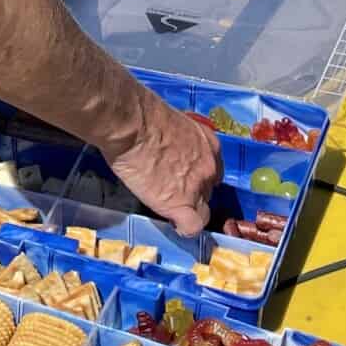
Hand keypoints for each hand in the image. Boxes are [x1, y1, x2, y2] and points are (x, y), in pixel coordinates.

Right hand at [99, 94, 220, 236]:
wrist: (133, 124)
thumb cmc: (143, 117)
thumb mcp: (173, 124)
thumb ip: (179, 140)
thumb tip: (167, 149)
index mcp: (209, 145)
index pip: (213, 170)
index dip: (198, 177)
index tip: (184, 179)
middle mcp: (209, 167)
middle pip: (208, 190)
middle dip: (191, 191)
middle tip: (169, 189)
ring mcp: (197, 187)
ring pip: (202, 209)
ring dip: (186, 208)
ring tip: (165, 204)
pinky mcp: (181, 204)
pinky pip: (192, 226)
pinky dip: (184, 228)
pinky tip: (174, 224)